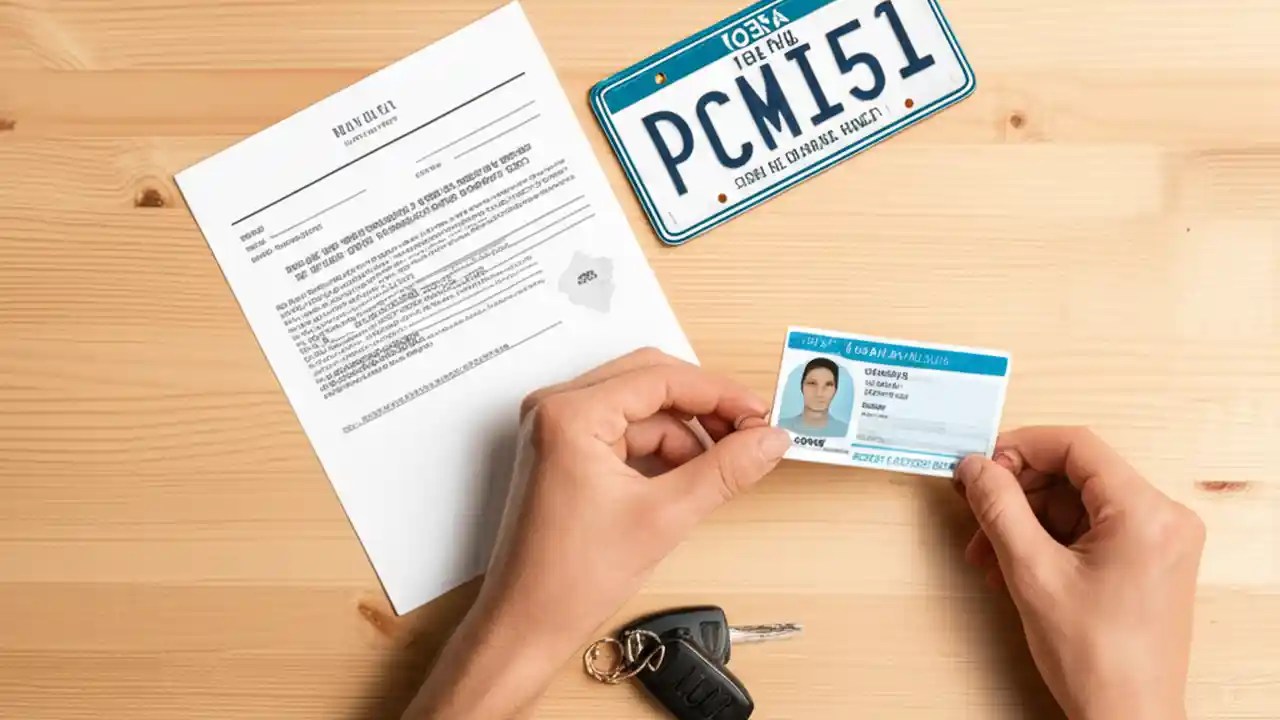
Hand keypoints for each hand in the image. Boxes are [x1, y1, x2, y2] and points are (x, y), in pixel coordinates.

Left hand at [404, 349, 790, 718]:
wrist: (527, 625)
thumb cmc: (571, 579)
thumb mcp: (664, 518)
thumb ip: (724, 471)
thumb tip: (769, 439)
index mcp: (570, 414)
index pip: (660, 379)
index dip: (719, 393)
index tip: (760, 414)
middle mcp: (556, 408)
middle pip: (649, 381)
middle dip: (703, 407)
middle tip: (750, 433)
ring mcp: (556, 428)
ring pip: (640, 406)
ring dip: (683, 432)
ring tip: (719, 467)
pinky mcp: (562, 449)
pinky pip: (624, 429)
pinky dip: (660, 448)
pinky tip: (687, 476)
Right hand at [954, 427, 1205, 719]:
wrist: (1126, 717)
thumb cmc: (1095, 658)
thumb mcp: (1031, 572)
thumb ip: (999, 508)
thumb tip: (975, 466)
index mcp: (1144, 512)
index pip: (1076, 446)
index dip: (1019, 447)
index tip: (980, 465)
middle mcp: (1162, 517)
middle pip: (1074, 475)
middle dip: (1017, 493)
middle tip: (974, 510)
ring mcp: (1158, 540)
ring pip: (1075, 504)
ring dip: (1026, 522)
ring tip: (987, 554)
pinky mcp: (1147, 560)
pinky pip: (1088, 529)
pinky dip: (1047, 541)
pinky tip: (1013, 565)